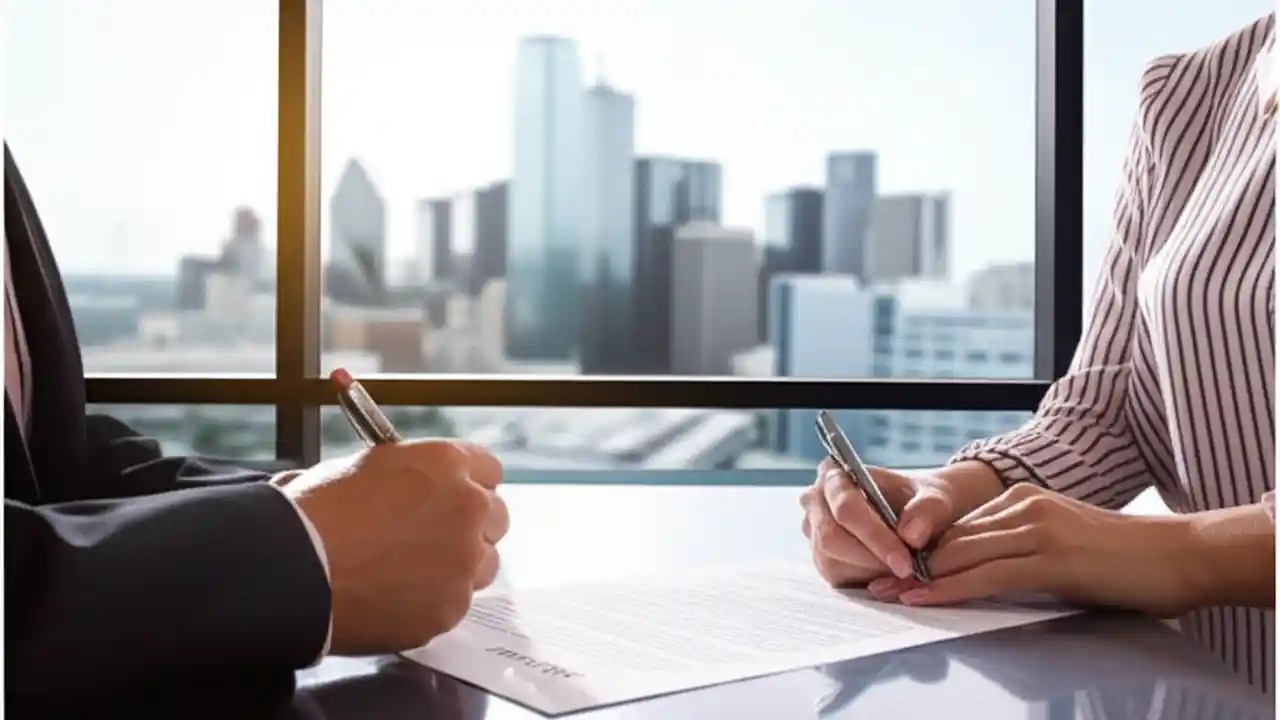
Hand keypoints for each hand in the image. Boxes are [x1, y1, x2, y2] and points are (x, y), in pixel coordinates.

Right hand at [278, 439, 508, 654]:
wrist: (293, 569)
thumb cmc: (312, 513)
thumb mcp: (356, 468)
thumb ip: (396, 474)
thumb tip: (390, 480)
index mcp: (445, 464)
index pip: (487, 470)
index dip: (468, 484)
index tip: (454, 496)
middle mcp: (466, 508)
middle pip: (495, 517)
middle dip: (471, 525)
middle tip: (434, 536)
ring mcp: (463, 561)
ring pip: (484, 563)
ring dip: (458, 566)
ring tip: (411, 571)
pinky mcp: (451, 607)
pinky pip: (455, 602)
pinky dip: (433, 602)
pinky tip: (397, 597)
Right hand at [800, 459, 1000, 587]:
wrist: (919, 513)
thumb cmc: (922, 500)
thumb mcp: (938, 497)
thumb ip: (929, 510)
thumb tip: (910, 535)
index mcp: (836, 474)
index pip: (846, 507)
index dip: (874, 537)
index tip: (905, 562)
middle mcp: (816, 500)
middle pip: (831, 538)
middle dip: (871, 560)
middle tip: (908, 573)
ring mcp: (814, 530)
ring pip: (831, 562)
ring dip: (870, 573)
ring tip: (903, 569)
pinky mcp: (821, 556)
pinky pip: (835, 576)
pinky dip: (865, 580)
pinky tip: (889, 573)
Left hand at [866, 483, 1198, 616]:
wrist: (1181, 555)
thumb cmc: (1125, 560)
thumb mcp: (1061, 545)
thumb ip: (1021, 551)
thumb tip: (982, 572)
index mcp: (1023, 500)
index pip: (959, 527)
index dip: (921, 549)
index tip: (891, 565)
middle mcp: (1024, 506)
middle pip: (951, 538)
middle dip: (908, 562)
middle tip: (872, 580)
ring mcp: (1037, 528)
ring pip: (962, 554)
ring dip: (918, 577)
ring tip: (885, 594)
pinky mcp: (1051, 556)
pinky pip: (988, 574)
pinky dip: (950, 588)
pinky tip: (924, 598)